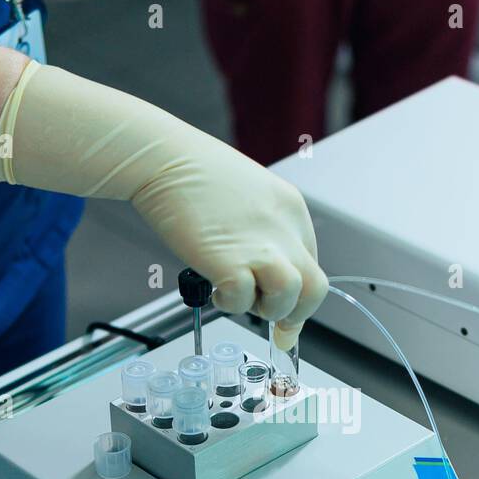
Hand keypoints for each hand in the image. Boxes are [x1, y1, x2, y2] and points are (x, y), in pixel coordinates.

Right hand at [0, 64, 328, 349]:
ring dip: (268, 310)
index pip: (311, 266)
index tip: (284, 315)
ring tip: (241, 297)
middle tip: (269, 320)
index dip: (297, 295)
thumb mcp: (245, 202)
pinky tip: (215, 290)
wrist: (164, 157)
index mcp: (292, 212)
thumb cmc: (195, 177)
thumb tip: (265, 280)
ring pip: (291, 294)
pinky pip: (243, 299)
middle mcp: (283, 229)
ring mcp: (259, 245)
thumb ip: (262, 238)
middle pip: (315, 287)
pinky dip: (231, 304)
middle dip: (294, 313)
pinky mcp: (228, 259)